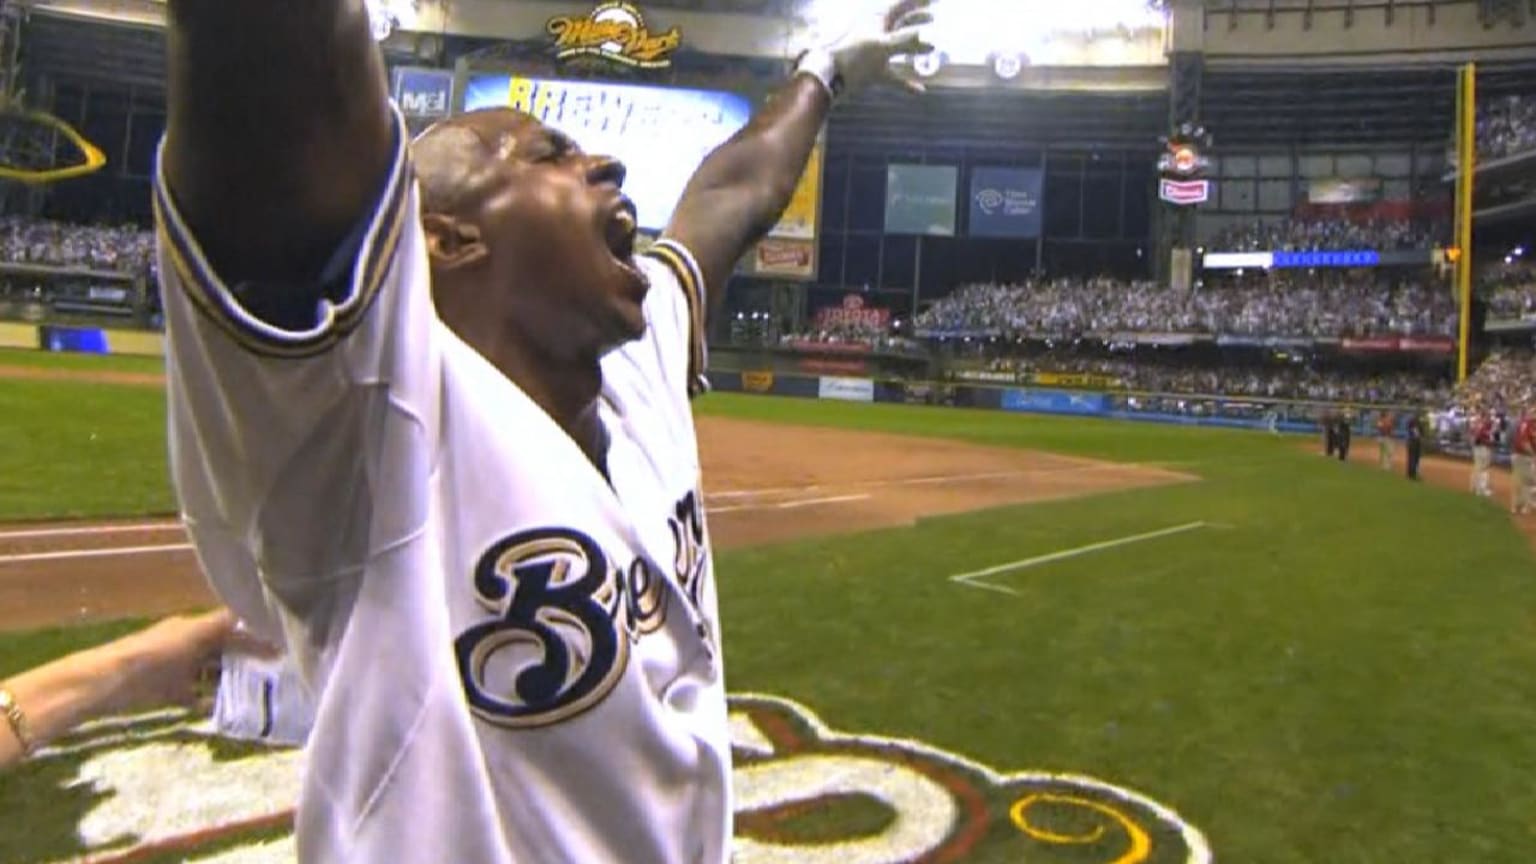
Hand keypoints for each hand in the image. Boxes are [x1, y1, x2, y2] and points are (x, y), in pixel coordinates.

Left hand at [106, 610, 275, 713]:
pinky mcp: (171, 694)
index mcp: (195, 627)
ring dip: (234, 679)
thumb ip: (224, 625)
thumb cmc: (155, 653)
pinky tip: (230, 708)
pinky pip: (198, 697)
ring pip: (214, 673)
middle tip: (279, 667)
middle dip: (249, 657)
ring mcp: (180, 671)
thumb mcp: (194, 634)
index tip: (282, 641)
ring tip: (261, 688)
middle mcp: (189, 646)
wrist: (110, 682)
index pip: (232, 625)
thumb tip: (256, 614)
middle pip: (225, 650)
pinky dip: (212, 701)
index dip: (255, 631)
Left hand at [802, 0, 936, 96]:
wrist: (827, 77)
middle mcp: (877, 32)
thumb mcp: (882, 46)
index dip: (917, 1)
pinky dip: (906, 82)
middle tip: (933, 15)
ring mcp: (874, 52)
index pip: (902, 4)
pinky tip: (919, 90)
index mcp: (878, 19)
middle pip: (901, 22)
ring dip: (914, 47)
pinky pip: (894, 75)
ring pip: (899, 47)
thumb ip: (907, 43)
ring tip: (932, 47)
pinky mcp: (872, 71)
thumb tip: (932, 43)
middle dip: (917, 18)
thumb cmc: (853, 55)